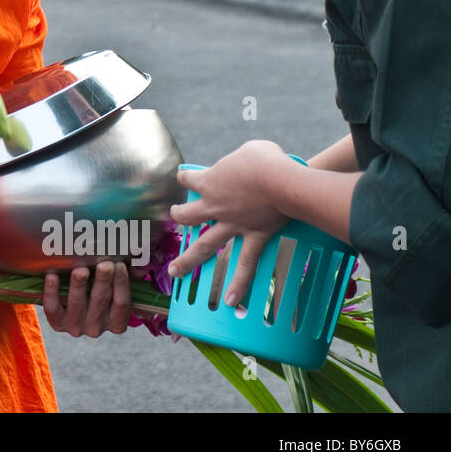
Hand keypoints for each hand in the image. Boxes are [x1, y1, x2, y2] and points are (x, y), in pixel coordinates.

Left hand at [43, 261, 130, 336]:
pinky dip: (52, 292)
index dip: (121, 284)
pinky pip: (53, 308)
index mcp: (117, 324)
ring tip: (81, 270)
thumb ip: (130, 279)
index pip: (122, 304)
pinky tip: (52, 276)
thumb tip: (140, 268)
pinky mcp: (57, 323)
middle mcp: (97, 329)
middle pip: (100, 301)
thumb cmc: (102, 293)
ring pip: (77, 304)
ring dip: (79, 285)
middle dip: (102, 281)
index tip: (119, 265)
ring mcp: (76, 327)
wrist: (74, 306)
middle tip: (104, 265)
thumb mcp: (118, 289)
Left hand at [167, 140, 289, 306]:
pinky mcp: (253, 237)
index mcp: (210, 181)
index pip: (189, 179)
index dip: (184, 178)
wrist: (280, 180)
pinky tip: (230, 301)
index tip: (182, 177)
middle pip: (188, 215)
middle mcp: (215, 206)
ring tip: (175, 272)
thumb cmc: (266, 160)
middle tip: (172, 219)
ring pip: (205, 245)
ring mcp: (232, 225)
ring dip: (189, 260)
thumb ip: (244, 160)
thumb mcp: (251, 150)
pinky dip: (239, 283)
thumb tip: (252, 162)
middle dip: (178, 218)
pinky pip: (245, 264)